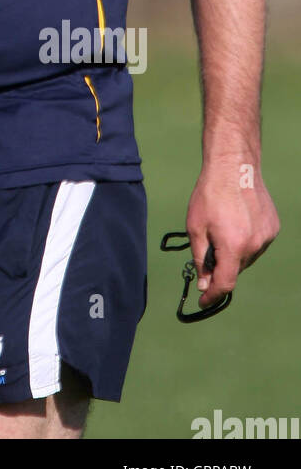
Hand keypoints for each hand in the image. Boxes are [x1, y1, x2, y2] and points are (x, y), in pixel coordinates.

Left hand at [186, 162, 278, 308]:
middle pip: (235, 269)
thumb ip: (201, 260)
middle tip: (209, 247)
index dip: (213, 296)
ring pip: (247, 257)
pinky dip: (245, 240)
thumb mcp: (195, 228)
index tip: (204, 301)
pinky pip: (257, 243)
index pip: (226, 284)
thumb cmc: (209, 195)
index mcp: (233, 247)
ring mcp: (267, 237)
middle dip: (221, 266)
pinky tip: (237, 222)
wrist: (233, 167)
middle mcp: (254, 245)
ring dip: (234, 252)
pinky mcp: (273, 228)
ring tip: (223, 228)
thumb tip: (205, 284)